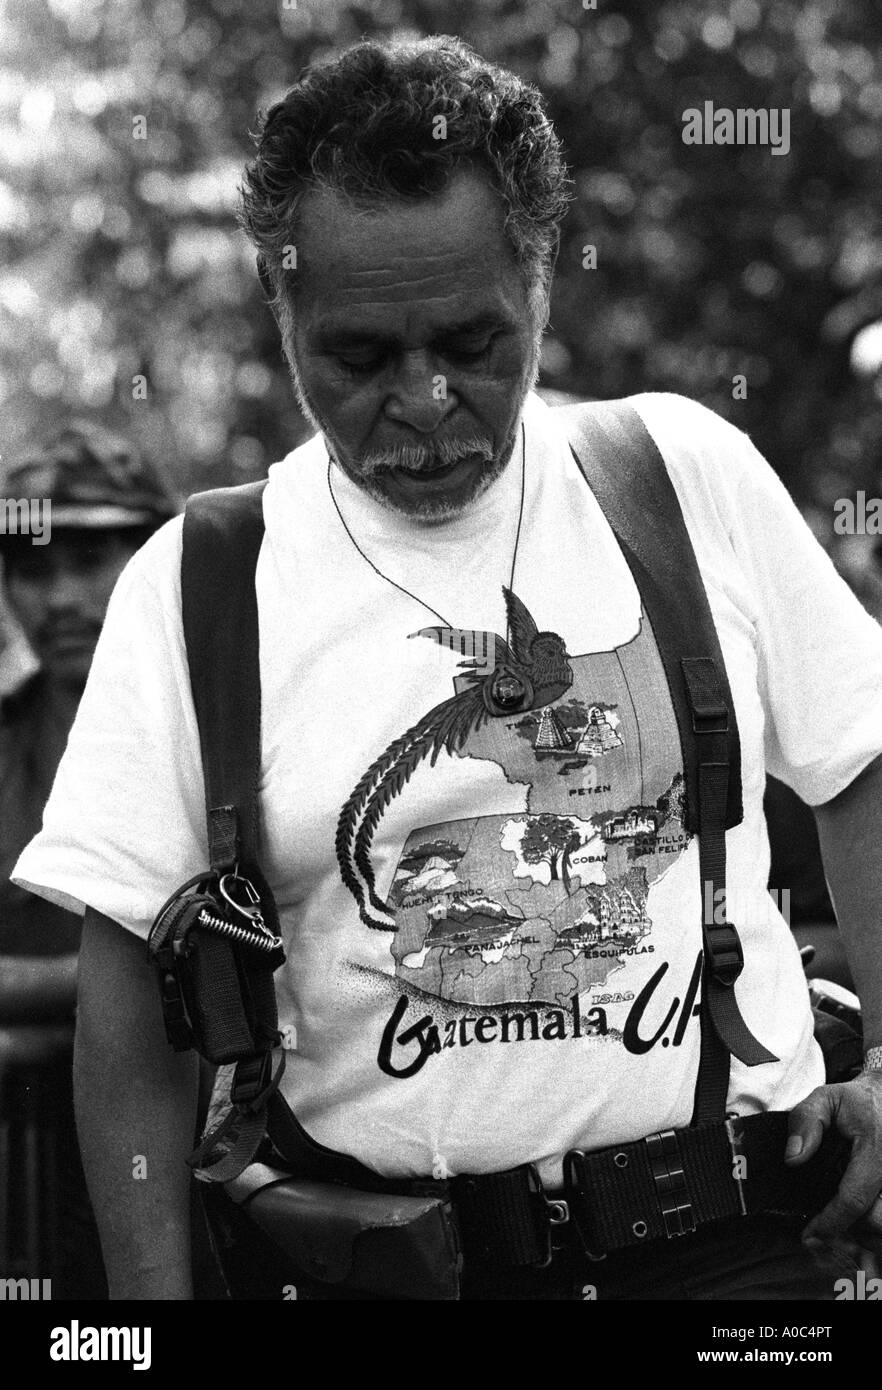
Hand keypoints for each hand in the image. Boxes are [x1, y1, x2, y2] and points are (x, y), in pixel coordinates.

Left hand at [786, 1071, 881, 1261]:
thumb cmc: (858, 1102)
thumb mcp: (826, 1098)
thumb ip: (806, 1121)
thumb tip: (792, 1158)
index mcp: (875, 1152)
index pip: (854, 1199)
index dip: (830, 1222)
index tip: (809, 1235)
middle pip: (876, 1221)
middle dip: (850, 1228)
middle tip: (823, 1226)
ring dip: (862, 1229)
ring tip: (836, 1222)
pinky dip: (871, 1224)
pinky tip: (851, 1217)